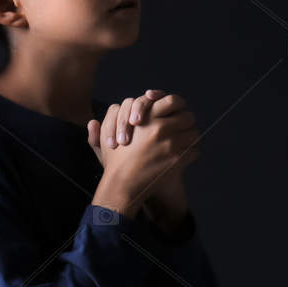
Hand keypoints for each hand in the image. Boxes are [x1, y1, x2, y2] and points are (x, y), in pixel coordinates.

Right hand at [88, 91, 198, 219]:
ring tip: (186, 142)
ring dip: (191, 137)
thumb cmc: (114, 163)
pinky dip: (192, 153)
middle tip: (184, 128)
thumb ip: (102, 127)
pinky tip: (185, 156)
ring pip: (194, 133)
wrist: (123, 186)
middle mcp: (160, 127)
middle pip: (188, 116)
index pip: (173, 101)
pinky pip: (195, 150)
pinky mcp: (178, 159)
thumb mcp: (105, 140)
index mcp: (146, 118)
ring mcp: (170, 143)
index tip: (177, 111)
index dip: (178, 105)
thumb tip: (92, 121)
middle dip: (187, 122)